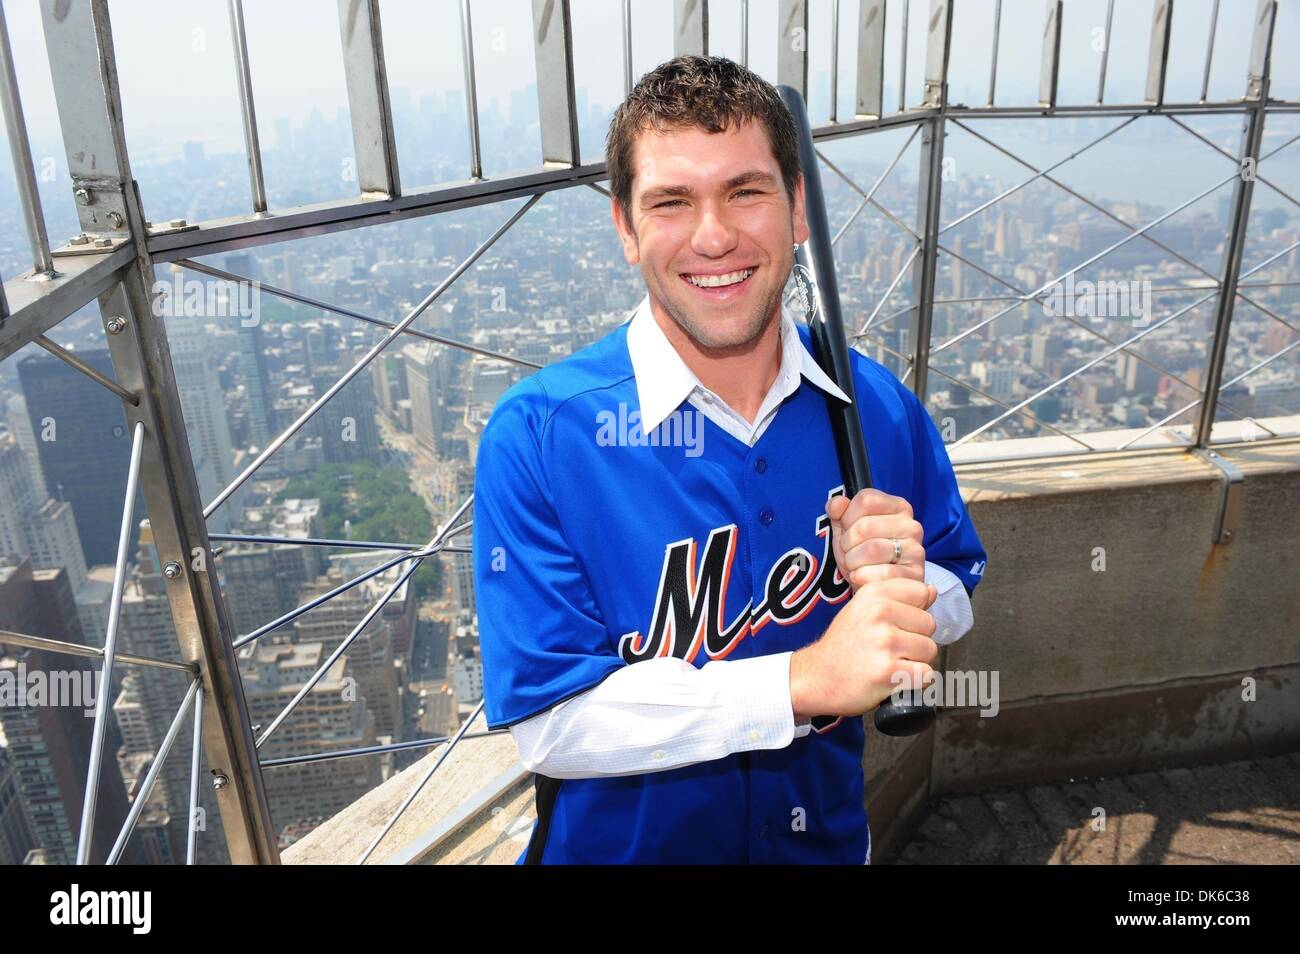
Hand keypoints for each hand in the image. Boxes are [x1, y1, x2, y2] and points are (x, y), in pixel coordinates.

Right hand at [789, 577, 938, 719]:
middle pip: (929, 624)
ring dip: (916, 662)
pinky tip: (895, 679)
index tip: (896, 625)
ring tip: (890, 663)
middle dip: (915, 640)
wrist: (816, 677)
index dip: (914, 613)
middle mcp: (880, 612)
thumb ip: (896, 598)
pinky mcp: (889, 670)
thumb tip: (932, 591)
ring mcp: (885, 641)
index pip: (922, 593)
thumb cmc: (843, 646)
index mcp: (874, 593)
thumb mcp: (862, 609)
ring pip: (930, 650)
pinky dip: (915, 682)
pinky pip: (926, 675)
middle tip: (889, 649)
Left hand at [825, 489, 925, 591]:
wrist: (875, 589)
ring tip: (856, 566)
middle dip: (847, 543)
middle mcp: (911, 526)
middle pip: (865, 526)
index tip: (848, 529)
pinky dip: (862, 577)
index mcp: (898, 507)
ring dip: (853, 562)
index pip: (866, 500)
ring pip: (872, 550)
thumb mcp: (846, 529)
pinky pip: (881, 573)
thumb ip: (838, 511)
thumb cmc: (861, 554)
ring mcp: (916, 551)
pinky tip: (862, 578)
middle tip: (850, 553)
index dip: (848, 517)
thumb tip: (836, 504)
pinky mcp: (915, 575)